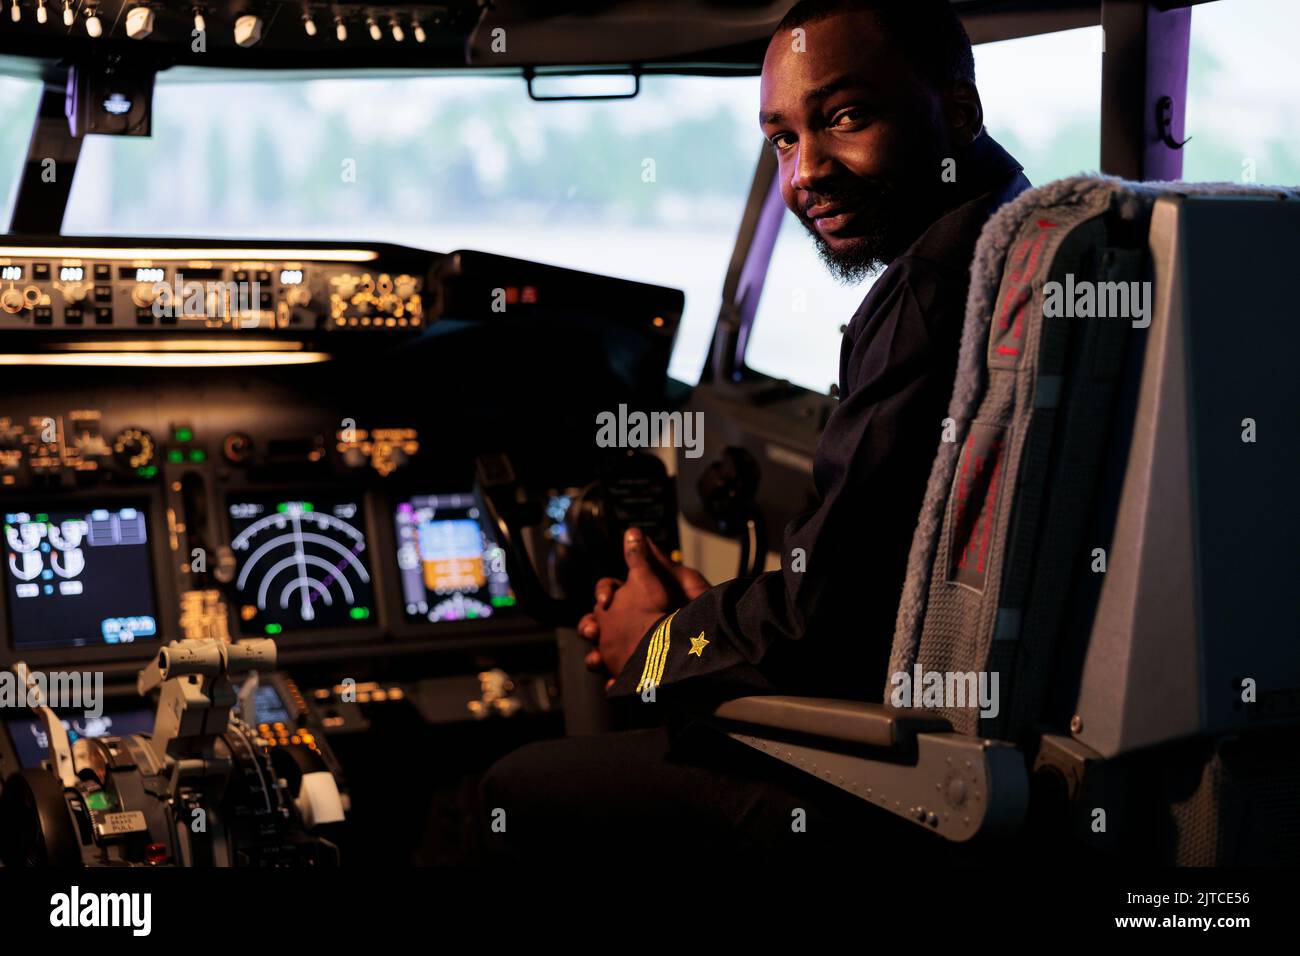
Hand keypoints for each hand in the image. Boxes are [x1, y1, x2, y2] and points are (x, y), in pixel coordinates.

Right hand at [577, 528, 709, 688]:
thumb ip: (654, 560)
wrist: (714, 646)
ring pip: (599, 654)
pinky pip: (617, 684)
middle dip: (590, 626)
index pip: (609, 592)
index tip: (607, 599)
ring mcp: (632, 653)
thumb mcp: (680, 580)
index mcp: (638, 602)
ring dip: (594, 656)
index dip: (603, 593)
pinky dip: (612, 683)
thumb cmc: (698, 610)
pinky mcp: (639, 678)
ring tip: (597, 660)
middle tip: (593, 629)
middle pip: (597, 623)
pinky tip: (613, 682)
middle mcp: (632, 626)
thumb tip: (635, 534)